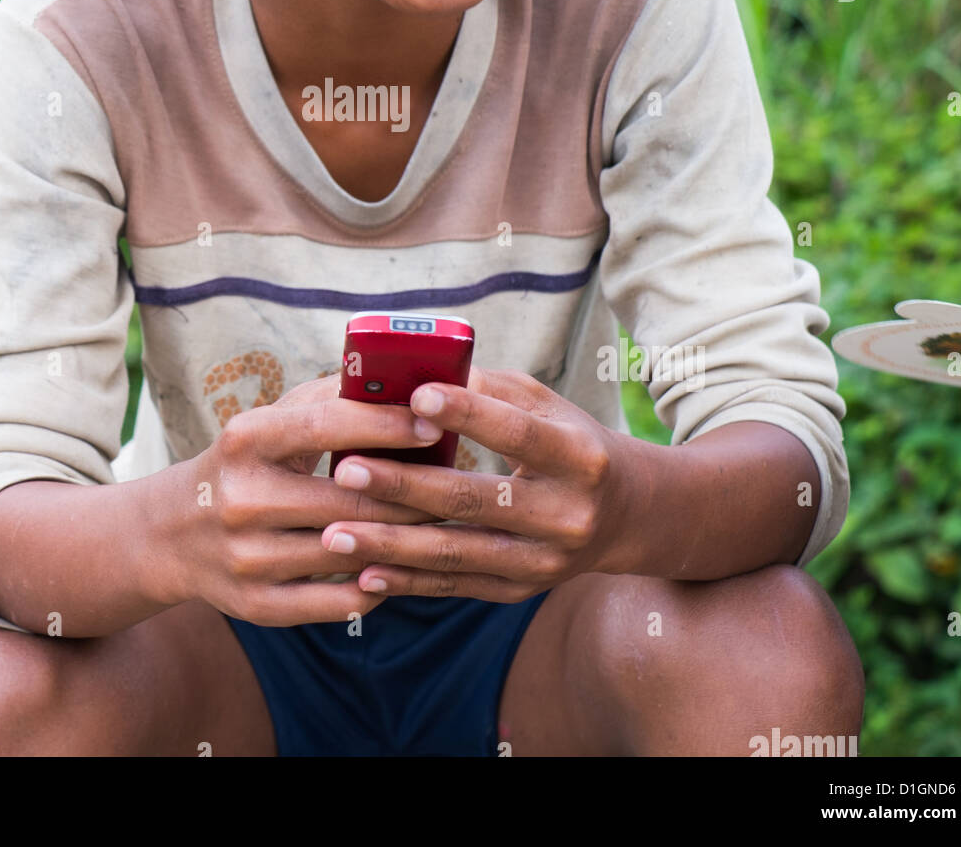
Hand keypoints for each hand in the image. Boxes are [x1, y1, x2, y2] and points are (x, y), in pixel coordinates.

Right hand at [165, 374, 445, 625]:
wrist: (169, 532)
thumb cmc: (244, 463)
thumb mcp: (267, 422)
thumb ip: (326, 400)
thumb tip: (398, 381)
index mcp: (246, 439)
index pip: (325, 425)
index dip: (385, 424)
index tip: (434, 422)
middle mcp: (241, 498)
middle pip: (349, 497)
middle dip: (412, 491)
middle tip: (457, 484)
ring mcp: (246, 557)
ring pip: (349, 551)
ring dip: (402, 540)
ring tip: (441, 526)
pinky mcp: (254, 605)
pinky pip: (336, 603)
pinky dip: (374, 587)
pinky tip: (396, 569)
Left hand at [318, 368, 640, 600]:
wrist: (625, 516)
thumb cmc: (569, 443)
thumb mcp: (548, 406)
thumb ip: (491, 389)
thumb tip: (422, 370)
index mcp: (578, 456)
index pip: (518, 433)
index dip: (469, 415)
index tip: (416, 396)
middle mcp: (566, 514)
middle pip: (476, 499)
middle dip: (405, 486)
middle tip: (347, 469)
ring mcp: (543, 561)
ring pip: (457, 552)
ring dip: (390, 544)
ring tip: (335, 532)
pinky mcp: (519, 590)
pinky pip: (455, 587)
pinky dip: (407, 582)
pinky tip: (362, 572)